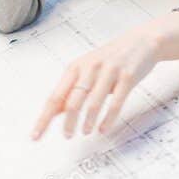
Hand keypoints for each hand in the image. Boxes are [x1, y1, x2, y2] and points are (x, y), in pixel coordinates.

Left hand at [32, 12, 178, 139]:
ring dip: (88, 121)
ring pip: (93, 102)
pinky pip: (116, 102)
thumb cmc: (110, 58)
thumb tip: (55, 112)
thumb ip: (71, 90)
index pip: (55, 97)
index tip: (36, 135)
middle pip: (72, 101)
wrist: (142, 41)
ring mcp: (109, 72)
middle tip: (67, 136)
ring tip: (85, 132)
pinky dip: (108, 119)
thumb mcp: (86, 70)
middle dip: (68, 122)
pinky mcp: (127, 77)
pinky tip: (103, 129)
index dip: (44, 118)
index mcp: (75, 68)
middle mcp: (89, 69)